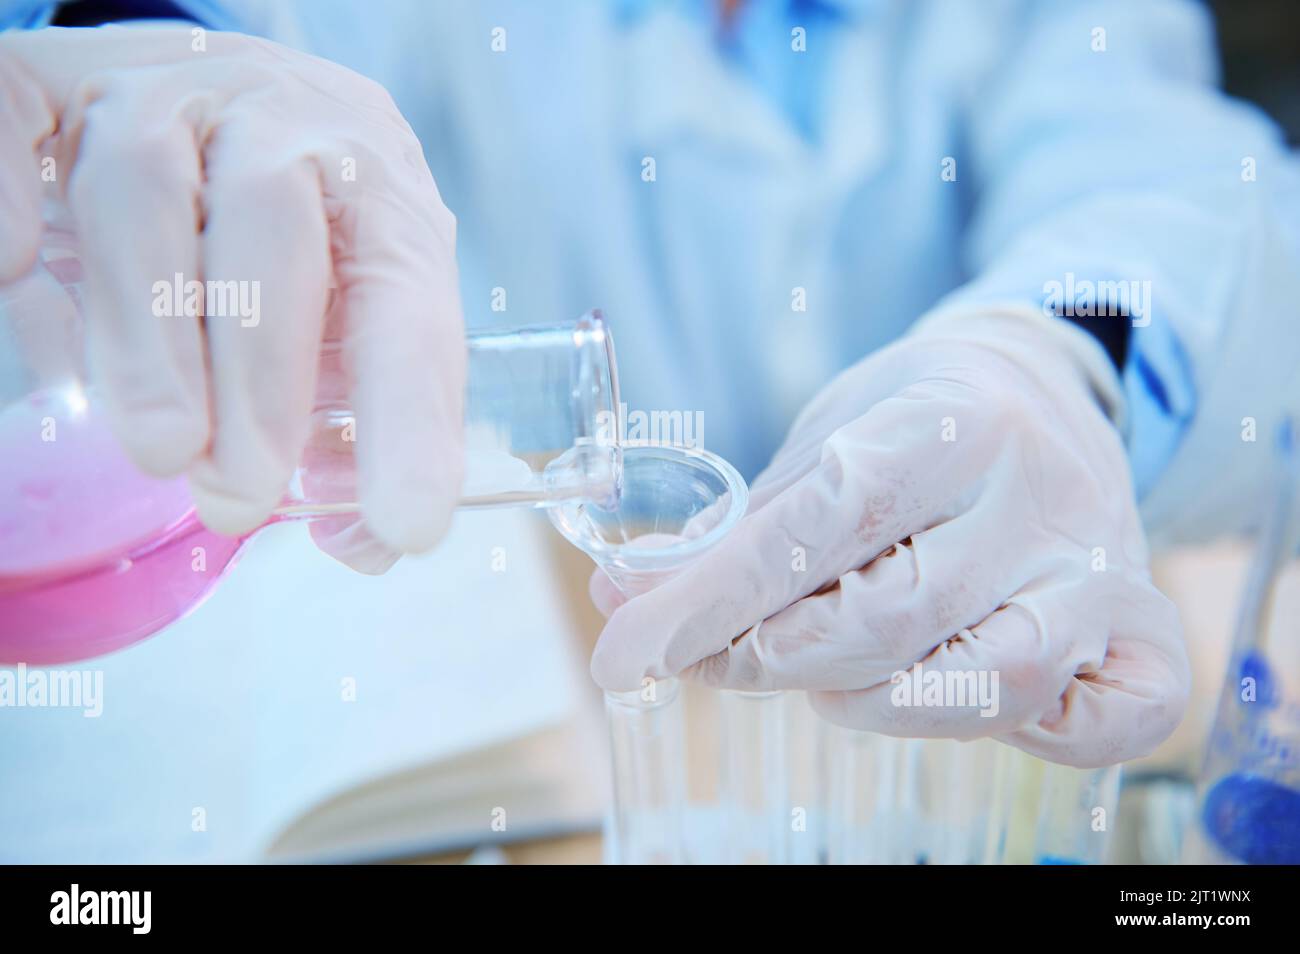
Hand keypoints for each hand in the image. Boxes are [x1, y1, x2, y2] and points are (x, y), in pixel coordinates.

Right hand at [0, 27, 463, 570]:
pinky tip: (20, 278)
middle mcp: (284, 123)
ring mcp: (171, 94)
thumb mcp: (367, 311)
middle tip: (238, 492)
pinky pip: (15, 118)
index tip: (407, 524)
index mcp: (379, 195)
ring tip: (162, 448)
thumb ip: (369, 419)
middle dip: (257, 380)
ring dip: (151, 334)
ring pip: (146, 189)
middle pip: (269, 230)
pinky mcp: (66, 83)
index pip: (407, 308)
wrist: (256, 101)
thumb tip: (362, 540)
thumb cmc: (318, 234)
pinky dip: (8, 203)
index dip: (411, 422)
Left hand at [589, 307, 1188, 766]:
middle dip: (772, 658)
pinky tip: (955, 693)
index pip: (816, 526)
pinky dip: (1026, 736)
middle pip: (890, 620)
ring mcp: (1101, 565)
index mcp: (950, 420)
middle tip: (719, 657)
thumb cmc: (910, 421)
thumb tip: (619, 601)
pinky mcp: (1141, 622)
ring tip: (824, 674)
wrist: (1039, 388)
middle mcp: (1039, 492)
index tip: (625, 649)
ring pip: (984, 682)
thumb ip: (732, 532)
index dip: (710, 600)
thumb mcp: (819, 443)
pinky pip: (1107, 722)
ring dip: (871, 702)